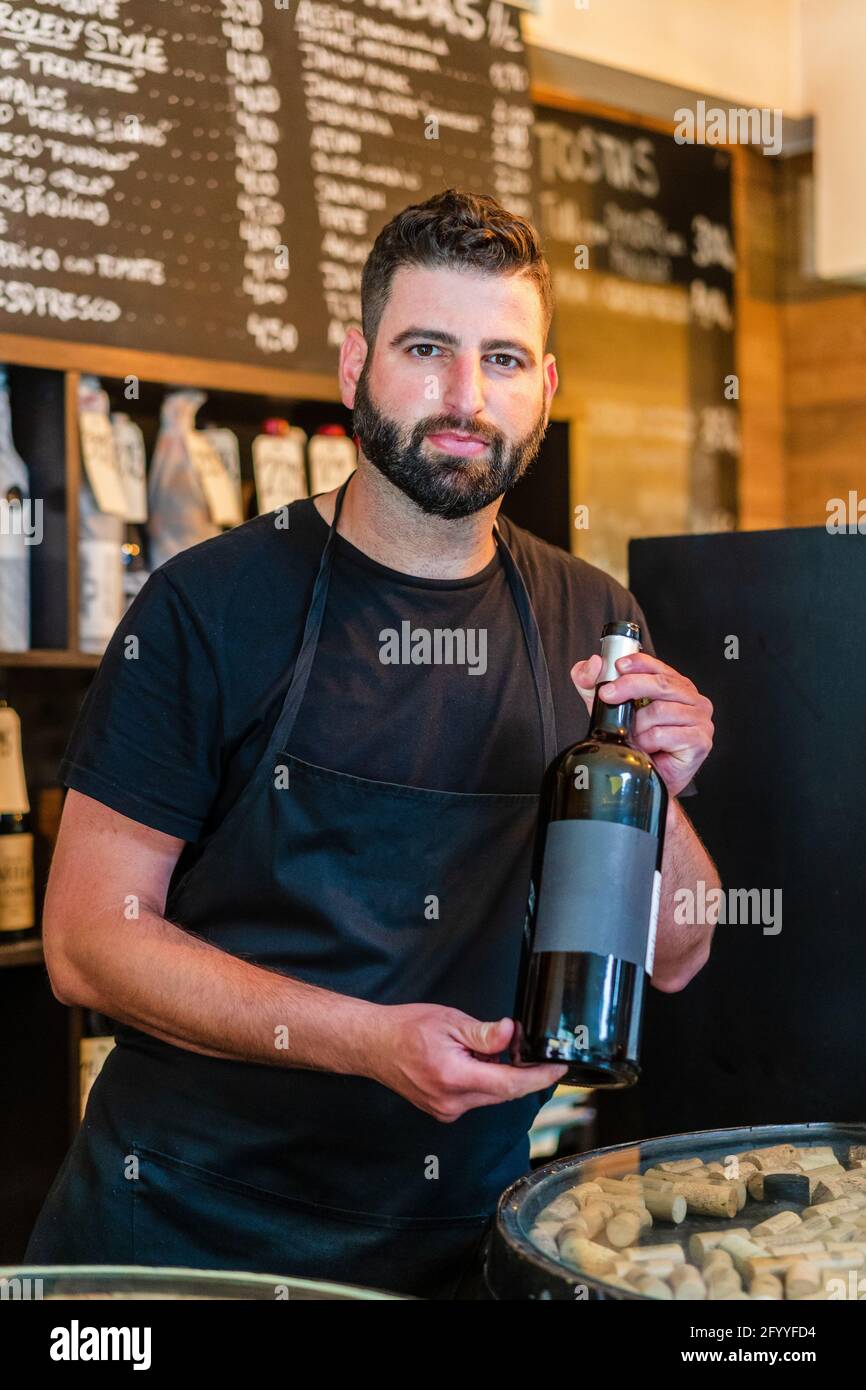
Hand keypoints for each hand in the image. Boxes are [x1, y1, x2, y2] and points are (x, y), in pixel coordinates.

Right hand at [366, 1003, 566, 1121]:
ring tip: (483, 1047)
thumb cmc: (406, 1029)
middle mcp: (452, 1102)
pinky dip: (484, 1079)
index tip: (558, 1069)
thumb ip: (484, 1033)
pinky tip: (473, 1060)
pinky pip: (477, 1097)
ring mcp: (447, 1110)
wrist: (374, 1045)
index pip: (510, 1084)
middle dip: (520, 1069)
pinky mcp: (444, 1111)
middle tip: (520, 1043)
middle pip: (504, 1092)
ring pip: (491, 1095)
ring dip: (499, 1073)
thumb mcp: (450, 1021)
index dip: (539, 1077)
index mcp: (455, 1077)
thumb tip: (511, 1035)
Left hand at [570, 651, 713, 796]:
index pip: (659, 666)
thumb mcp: (608, 709)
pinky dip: (649, 741)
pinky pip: (665, 734)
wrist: (648, 778)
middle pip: (662, 684)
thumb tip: (594, 663)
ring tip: (634, 736)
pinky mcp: (701, 741)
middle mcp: (693, 699)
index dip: (638, 663)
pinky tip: (648, 748)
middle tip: (608, 695)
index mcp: (676, 686)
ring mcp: (700, 720)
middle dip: (630, 687)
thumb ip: (592, 684)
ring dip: (639, 725)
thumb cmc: (637, 743)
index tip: (618, 667)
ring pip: (661, 710)